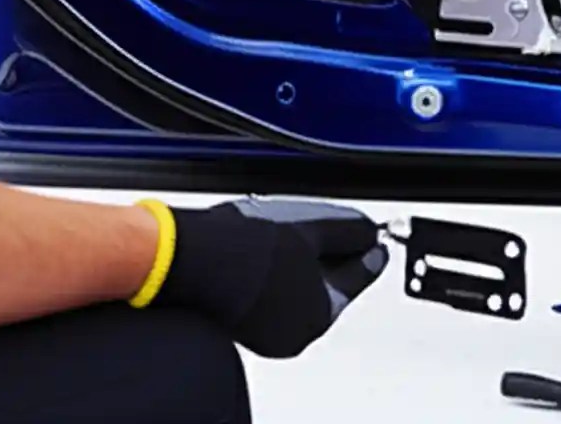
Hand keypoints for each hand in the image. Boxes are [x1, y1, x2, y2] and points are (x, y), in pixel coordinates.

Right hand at [153, 197, 387, 358]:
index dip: (367, 252)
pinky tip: (265, 247)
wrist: (184, 258)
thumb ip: (347, 231)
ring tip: (291, 232)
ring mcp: (263, 330)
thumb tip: (367, 231)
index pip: (356, 278)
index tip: (375, 242)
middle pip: (326, 287)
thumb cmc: (243, 250)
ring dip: (300, 263)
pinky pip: (268, 293)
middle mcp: (293, 332)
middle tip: (339, 232)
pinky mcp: (237, 320)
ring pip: (295, 290)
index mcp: (318, 314)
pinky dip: (274, 273)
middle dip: (332, 257)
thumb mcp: (311, 229)